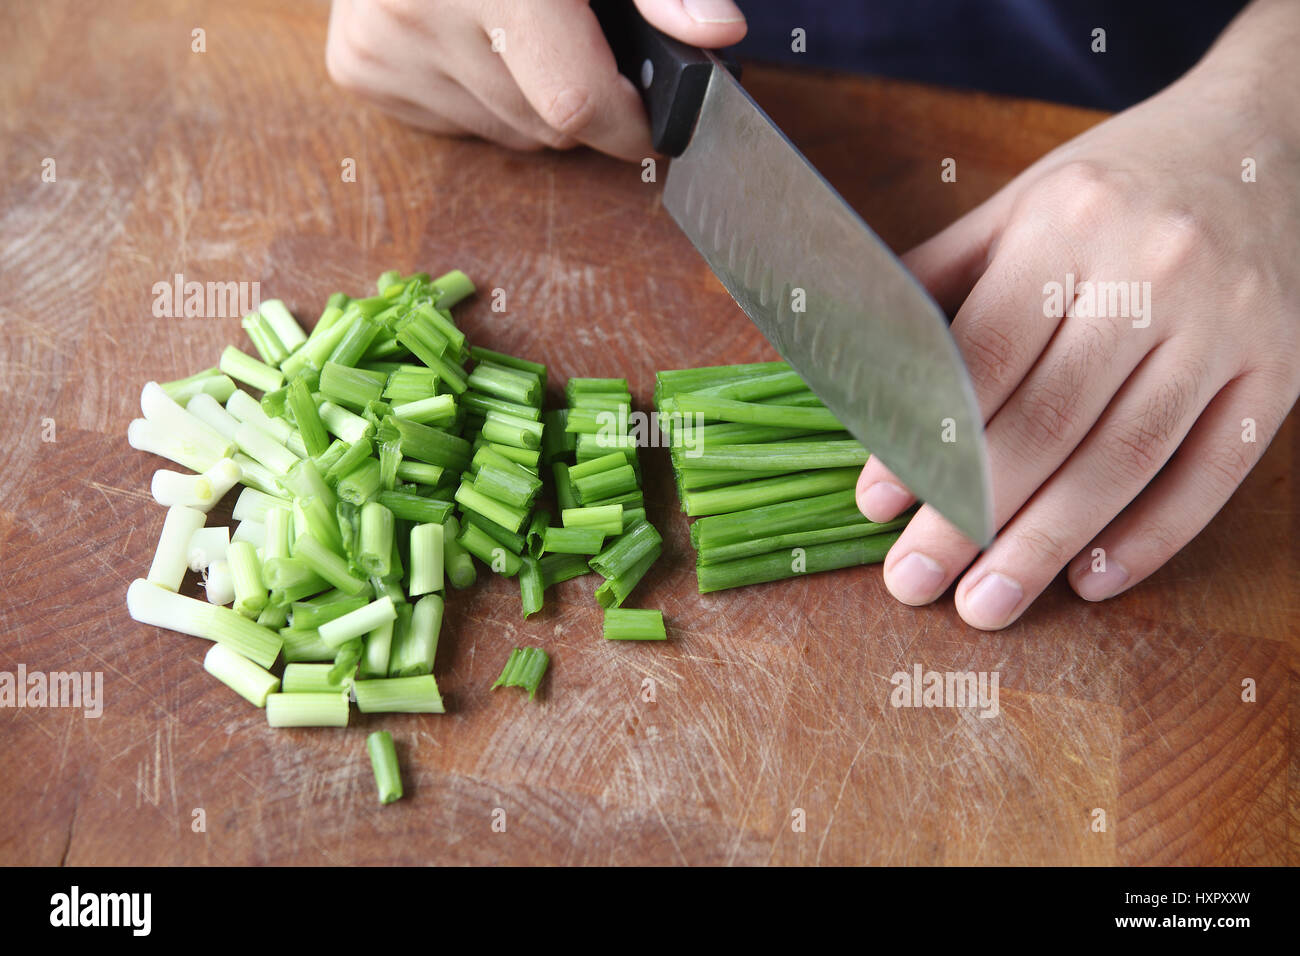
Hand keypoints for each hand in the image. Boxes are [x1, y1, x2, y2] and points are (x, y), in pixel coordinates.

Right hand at [325, 0, 745, 159]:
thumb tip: (716, 31)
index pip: (575, 102)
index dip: (627, 125)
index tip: (649, 121)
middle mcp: (421, 11)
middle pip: (546, 126)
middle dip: (580, 99)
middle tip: (575, 38)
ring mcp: (381, 45)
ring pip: (505, 134)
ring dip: (530, 100)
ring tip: (516, 25)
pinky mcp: (359, 68)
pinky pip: (456, 125)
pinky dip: (479, 96)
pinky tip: (471, 36)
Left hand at [856, 2, 1299, 628]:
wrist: (1265, 144)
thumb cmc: (1113, 187)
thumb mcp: (1016, 205)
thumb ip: (938, 282)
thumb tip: (855, 364)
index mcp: (1068, 223)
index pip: (983, 357)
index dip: (925, 440)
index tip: (876, 506)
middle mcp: (1154, 272)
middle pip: (1049, 422)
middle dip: (972, 517)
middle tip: (914, 583)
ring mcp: (1227, 325)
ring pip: (1125, 459)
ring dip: (1048, 545)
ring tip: (986, 605)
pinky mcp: (1280, 370)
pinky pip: (1214, 471)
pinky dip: (1153, 536)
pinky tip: (1092, 581)